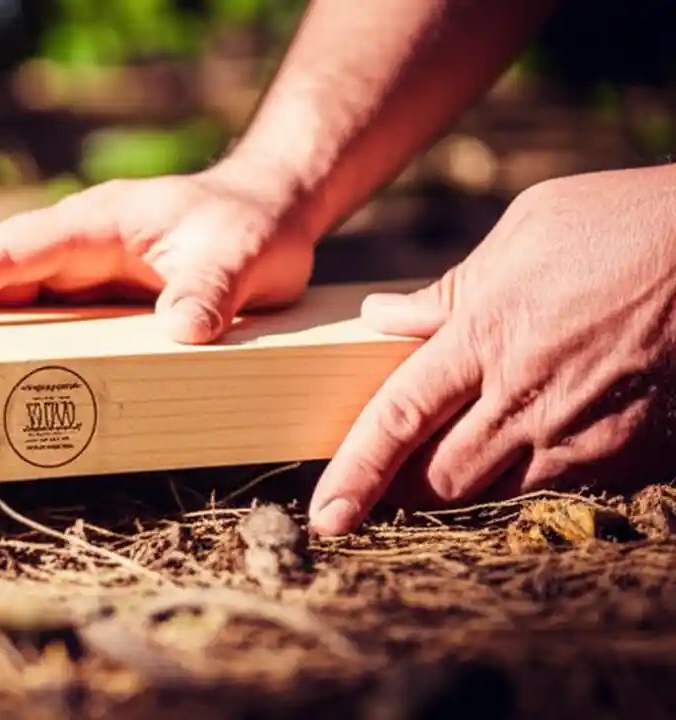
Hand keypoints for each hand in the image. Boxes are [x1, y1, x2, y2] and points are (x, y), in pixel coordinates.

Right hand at [0, 168, 318, 343]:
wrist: (274, 213)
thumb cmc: (255, 228)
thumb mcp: (241, 257)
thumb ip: (211, 290)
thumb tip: (181, 331)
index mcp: (98, 223)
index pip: (15, 249)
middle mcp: (82, 244)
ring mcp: (88, 269)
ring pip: (16, 293)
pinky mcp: (101, 295)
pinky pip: (46, 314)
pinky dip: (12, 334)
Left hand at [308, 165, 675, 535]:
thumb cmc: (631, 223)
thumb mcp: (528, 229)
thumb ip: (450, 289)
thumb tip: (381, 318)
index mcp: (487, 335)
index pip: (396, 421)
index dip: (354, 473)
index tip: (325, 516)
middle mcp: (528, 398)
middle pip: (438, 479)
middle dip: (403, 489)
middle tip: (388, 480)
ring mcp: (585, 434)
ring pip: (496, 493)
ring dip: (466, 485)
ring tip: (461, 454)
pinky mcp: (635, 455)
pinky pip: (561, 488)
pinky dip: (532, 476)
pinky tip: (538, 439)